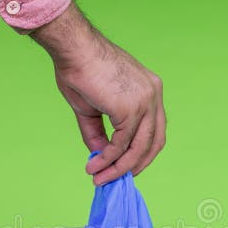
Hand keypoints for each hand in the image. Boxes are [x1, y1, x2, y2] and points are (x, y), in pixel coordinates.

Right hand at [31, 2, 165, 184]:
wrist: (73, 49)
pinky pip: (121, 144)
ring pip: (138, 148)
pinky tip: (96, 166)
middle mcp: (153, 95)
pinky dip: (109, 159)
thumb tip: (99, 156)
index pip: (154, 128)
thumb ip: (99, 133)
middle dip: (136, 165)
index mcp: (150, 90)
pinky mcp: (131, 110)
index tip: (125, 164)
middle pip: (154, 142)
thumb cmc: (80, 69)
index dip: (142, 150)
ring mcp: (145, 102)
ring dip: (119, 168)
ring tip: (100, 178)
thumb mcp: (92, 108)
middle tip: (116, 179)